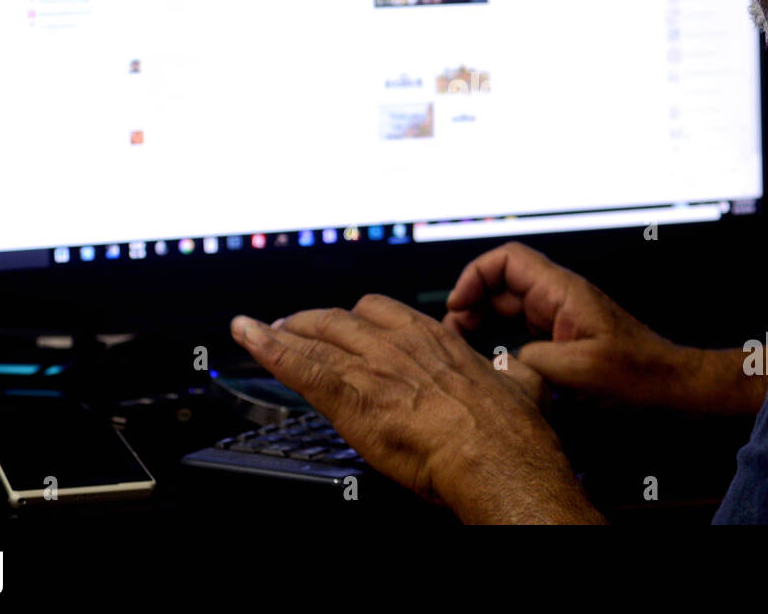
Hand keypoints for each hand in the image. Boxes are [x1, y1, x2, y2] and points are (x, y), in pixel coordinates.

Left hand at [231, 295, 603, 523]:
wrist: (495, 456)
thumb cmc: (511, 432)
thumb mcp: (520, 385)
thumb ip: (512, 373)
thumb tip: (518, 372)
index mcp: (437, 340)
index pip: (384, 312)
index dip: (360, 317)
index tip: (350, 322)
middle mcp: (399, 343)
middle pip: (343, 317)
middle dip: (316, 320)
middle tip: (297, 325)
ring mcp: (371, 365)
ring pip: (314, 334)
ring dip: (283, 330)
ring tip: (262, 330)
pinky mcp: (349, 395)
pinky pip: (297, 364)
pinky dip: (266, 348)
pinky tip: (247, 337)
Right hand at [444, 242, 702, 409]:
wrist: (671, 390)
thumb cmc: (640, 377)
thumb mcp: (580, 371)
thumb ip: (533, 360)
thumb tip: (500, 360)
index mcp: (563, 293)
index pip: (508, 259)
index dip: (475, 276)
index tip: (457, 306)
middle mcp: (559, 300)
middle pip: (501, 282)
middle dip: (470, 300)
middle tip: (452, 332)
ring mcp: (560, 319)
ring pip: (507, 306)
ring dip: (480, 319)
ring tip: (460, 344)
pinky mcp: (562, 340)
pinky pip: (518, 328)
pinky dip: (495, 337)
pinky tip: (487, 358)